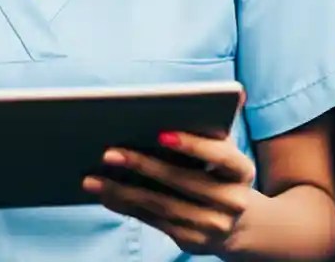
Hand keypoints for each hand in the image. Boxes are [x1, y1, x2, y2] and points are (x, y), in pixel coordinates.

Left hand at [84, 131, 256, 255]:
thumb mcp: (221, 152)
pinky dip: (127, 207)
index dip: (193, 145)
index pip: (221, 155)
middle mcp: (233, 201)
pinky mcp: (193, 242)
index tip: (161, 134)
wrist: (236, 225)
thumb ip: (212, 126)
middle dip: (143, 165)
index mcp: (241, 170)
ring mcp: (214, 225)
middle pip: (183, 181)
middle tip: (109, 153)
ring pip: (162, 205)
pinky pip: (154, 221)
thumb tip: (231, 92)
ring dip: (122, 191)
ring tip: (93, 178)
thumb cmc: (217, 174)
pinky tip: (104, 194)